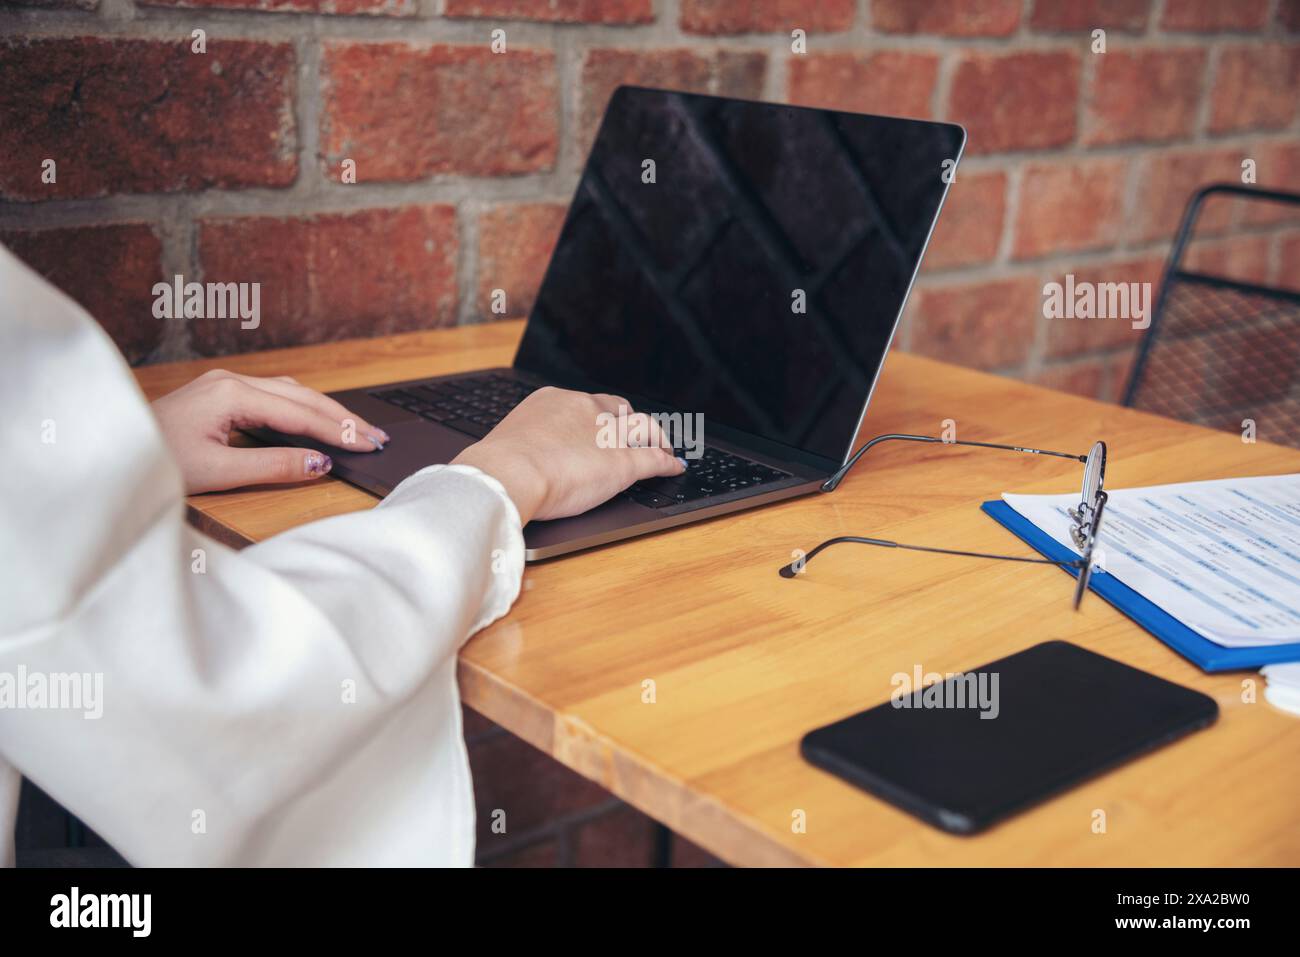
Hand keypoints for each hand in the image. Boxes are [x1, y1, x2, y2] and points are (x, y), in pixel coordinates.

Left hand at [151, 369, 390, 493]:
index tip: (370, 445)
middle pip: (302, 396)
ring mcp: (224, 384)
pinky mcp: (219, 393)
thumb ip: (273, 465)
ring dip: (324, 410)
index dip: (339, 431)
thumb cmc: (154, 460)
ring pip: (290, 392)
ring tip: (354, 430)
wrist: (110, 450)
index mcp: (232, 393)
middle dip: (342, 418)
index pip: (301, 413)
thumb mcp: (218, 472)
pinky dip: (302, 408)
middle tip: (376, 436)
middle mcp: (231, 380)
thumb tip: (319, 463)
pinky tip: (315, 420)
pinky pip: (273, 395)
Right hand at [451, 386, 683, 523]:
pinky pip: (654, 459)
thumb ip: (526, 443)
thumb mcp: (513, 441)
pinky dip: (667, 462)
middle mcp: (586, 410)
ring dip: (656, 438)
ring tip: (663, 449)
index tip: (603, 424)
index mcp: (556, 401)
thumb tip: (516, 458)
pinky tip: (673, 468)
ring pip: (644, 428)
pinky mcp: (623, 462)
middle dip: (631, 422)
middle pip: (620, 409)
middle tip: (637, 435)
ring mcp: (608, 435)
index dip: (602, 415)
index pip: (588, 403)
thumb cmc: (500, 464)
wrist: (509, 472)